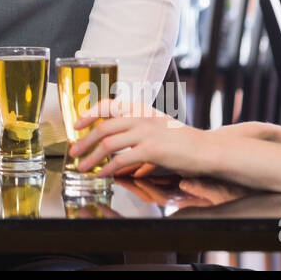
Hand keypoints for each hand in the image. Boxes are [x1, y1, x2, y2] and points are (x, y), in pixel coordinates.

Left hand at [68, 99, 212, 177]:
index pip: (107, 105)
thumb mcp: (156, 126)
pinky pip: (122, 159)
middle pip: (102, 127)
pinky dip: (108, 168)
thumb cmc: (182, 140)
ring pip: (108, 144)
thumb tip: (115, 145)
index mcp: (140, 109)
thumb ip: (136, 130)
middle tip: (74, 152)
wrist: (206, 149)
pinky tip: (102, 174)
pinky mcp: (151, 150)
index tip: (77, 124)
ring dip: (91, 157)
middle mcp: (140, 117)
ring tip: (82, 167)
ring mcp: (146, 132)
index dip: (89, 114)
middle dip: (84, 141)